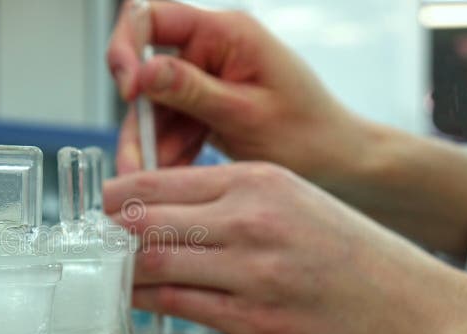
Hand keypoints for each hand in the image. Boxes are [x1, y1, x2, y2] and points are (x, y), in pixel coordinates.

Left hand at [104, 163, 466, 333]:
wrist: (405, 306)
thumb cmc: (347, 250)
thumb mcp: (288, 197)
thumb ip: (222, 199)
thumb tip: (157, 209)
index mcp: (256, 180)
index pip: (156, 180)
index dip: (116, 197)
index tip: (101, 209)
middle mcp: (249, 219)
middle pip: (144, 220)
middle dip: (108, 234)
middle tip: (94, 243)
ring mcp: (250, 271)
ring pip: (152, 263)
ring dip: (120, 271)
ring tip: (107, 273)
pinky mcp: (252, 320)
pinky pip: (175, 305)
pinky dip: (145, 302)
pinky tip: (135, 301)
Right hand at [107, 1, 366, 179]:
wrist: (337, 162)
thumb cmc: (307, 133)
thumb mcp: (245, 114)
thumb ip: (191, 91)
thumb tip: (142, 72)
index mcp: (226, 32)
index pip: (152, 16)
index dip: (128, 48)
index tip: (131, 92)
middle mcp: (210, 49)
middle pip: (146, 71)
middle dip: (138, 120)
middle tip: (134, 164)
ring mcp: (205, 78)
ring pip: (154, 107)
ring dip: (150, 145)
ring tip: (154, 184)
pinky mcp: (203, 106)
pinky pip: (170, 126)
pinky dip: (167, 152)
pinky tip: (172, 177)